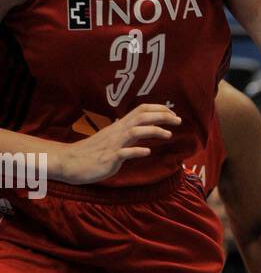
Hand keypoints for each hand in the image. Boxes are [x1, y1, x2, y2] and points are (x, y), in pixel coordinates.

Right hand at [59, 105, 181, 184]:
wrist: (70, 162)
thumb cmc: (92, 153)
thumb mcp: (112, 140)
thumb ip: (127, 135)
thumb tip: (142, 131)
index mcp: (119, 127)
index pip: (141, 110)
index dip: (158, 109)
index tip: (172, 113)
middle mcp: (117, 132)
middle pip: (142, 117)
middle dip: (162, 116)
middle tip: (178, 120)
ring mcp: (113, 145)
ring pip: (135, 131)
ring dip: (154, 131)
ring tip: (169, 135)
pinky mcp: (109, 158)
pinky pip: (124, 153)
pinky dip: (136, 151)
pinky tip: (147, 152)